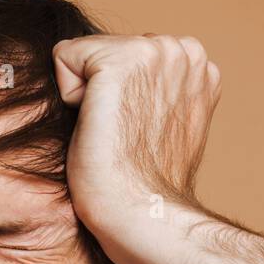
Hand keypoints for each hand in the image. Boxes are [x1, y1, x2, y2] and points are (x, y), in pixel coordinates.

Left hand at [53, 34, 220, 263]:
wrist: (142, 214)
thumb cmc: (143, 186)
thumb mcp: (164, 125)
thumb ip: (158, 92)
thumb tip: (127, 87)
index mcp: (199, 66)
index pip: (128, 55)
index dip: (120, 97)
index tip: (137, 134)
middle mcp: (185, 50)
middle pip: (105, 50)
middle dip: (102, 91)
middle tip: (122, 136)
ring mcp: (157, 51)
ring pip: (85, 54)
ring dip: (86, 96)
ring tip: (112, 133)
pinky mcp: (122, 61)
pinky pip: (64, 57)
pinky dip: (67, 96)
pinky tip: (97, 128)